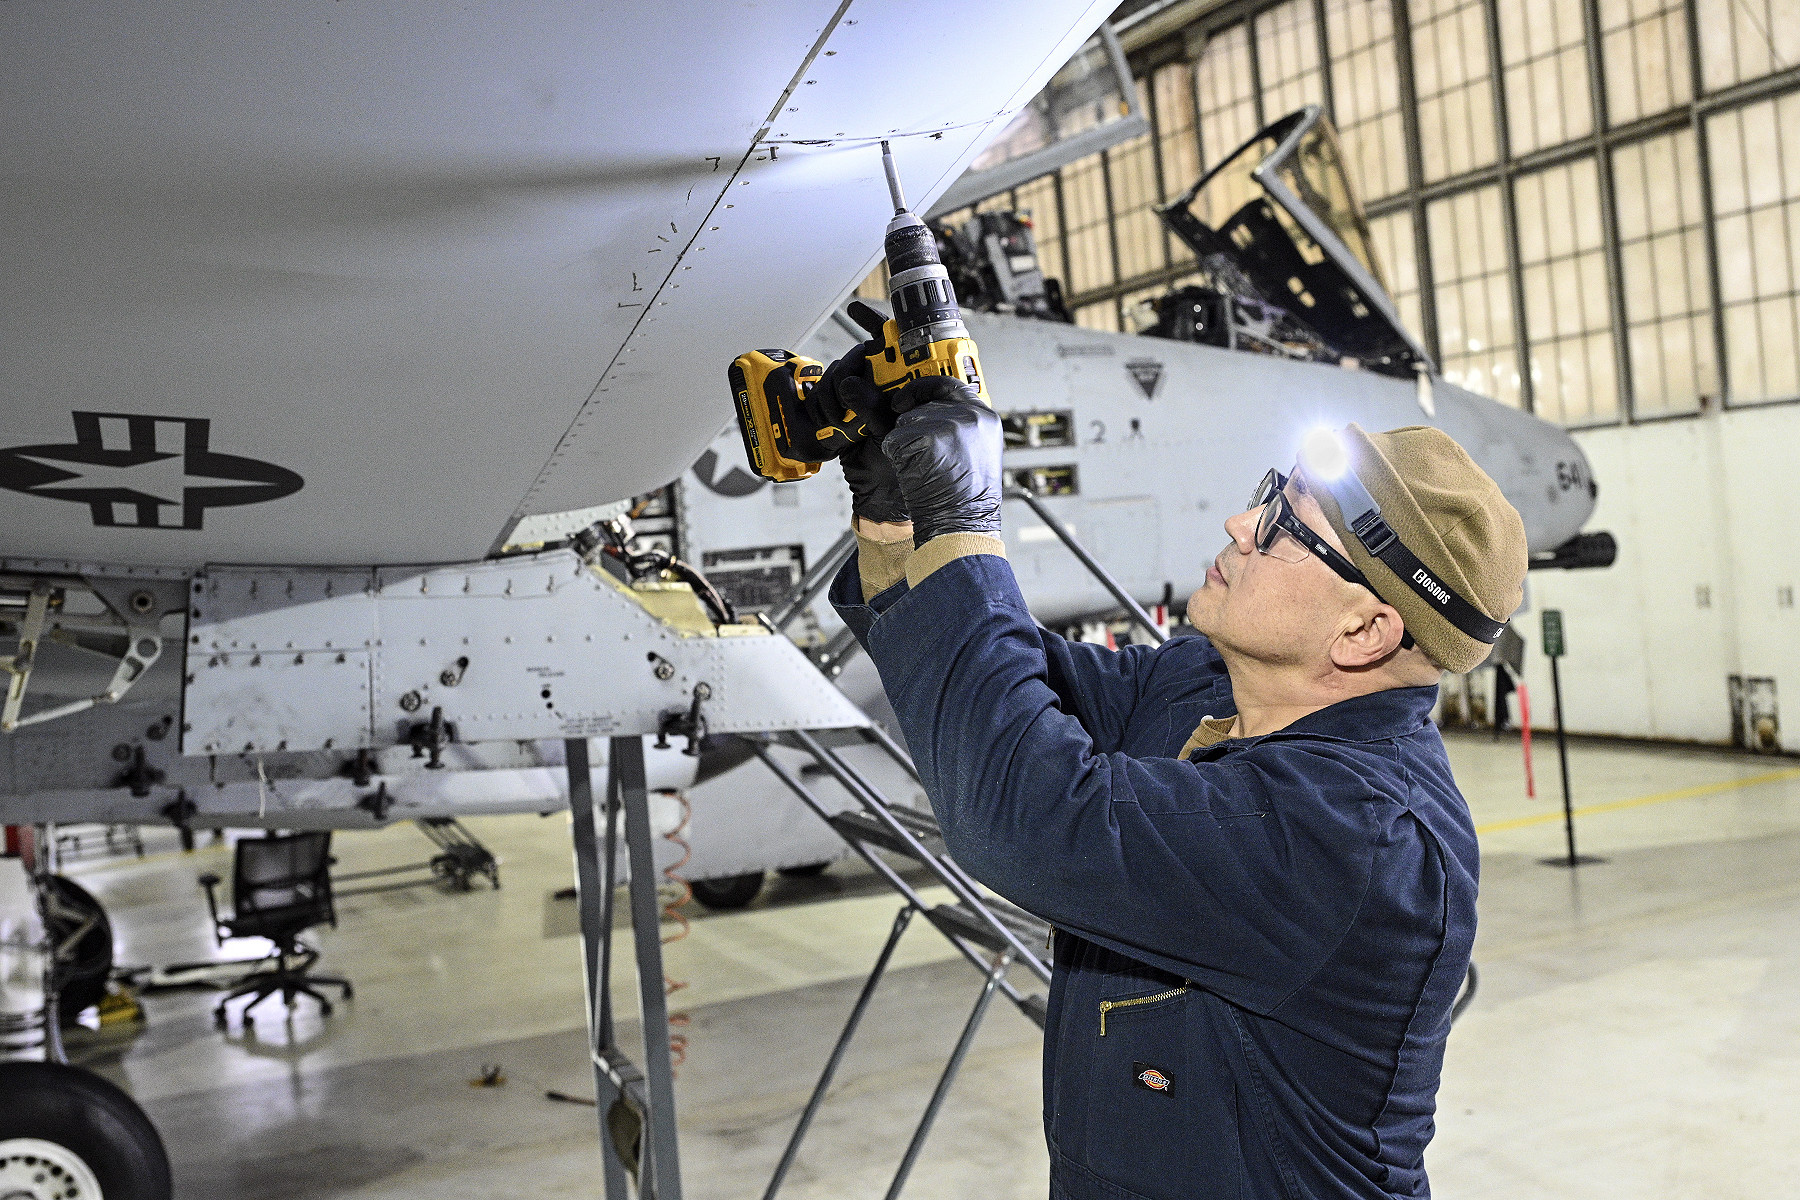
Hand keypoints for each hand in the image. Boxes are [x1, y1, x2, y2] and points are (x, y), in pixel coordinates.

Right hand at [816, 339, 906, 523]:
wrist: (885, 499)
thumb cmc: (908, 469)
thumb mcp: (897, 433)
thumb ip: (874, 405)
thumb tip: (851, 383)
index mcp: (909, 387)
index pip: (895, 345)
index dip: (877, 324)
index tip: (857, 310)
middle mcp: (886, 389)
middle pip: (858, 356)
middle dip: (849, 368)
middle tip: (848, 389)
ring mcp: (861, 402)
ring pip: (838, 375)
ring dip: (833, 393)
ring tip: (841, 418)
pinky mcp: (840, 415)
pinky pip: (823, 396)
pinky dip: (821, 405)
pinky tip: (830, 419)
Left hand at [881, 376, 1001, 545]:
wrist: (960, 524)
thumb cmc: (965, 499)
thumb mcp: (973, 453)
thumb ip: (955, 426)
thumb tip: (924, 410)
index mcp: (984, 418)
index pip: (949, 386)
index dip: (922, 389)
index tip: (905, 398)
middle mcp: (969, 416)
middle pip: (923, 406)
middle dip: (911, 426)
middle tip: (917, 453)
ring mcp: (948, 425)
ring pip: (905, 421)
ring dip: (903, 442)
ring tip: (922, 468)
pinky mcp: (926, 438)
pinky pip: (894, 438)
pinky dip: (895, 455)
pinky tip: (912, 473)